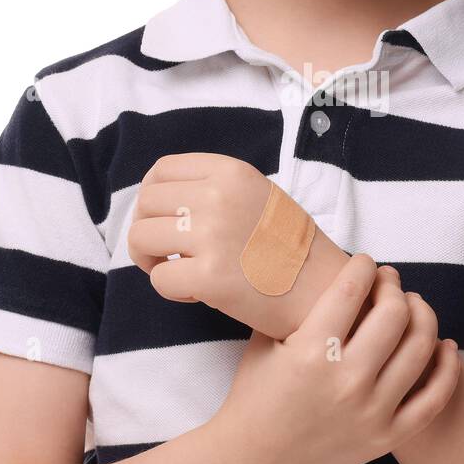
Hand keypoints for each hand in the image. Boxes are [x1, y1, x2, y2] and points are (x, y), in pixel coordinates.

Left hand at [126, 152, 349, 338]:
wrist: (323, 289)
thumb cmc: (290, 247)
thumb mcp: (258, 194)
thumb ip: (215, 188)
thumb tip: (158, 198)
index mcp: (231, 172)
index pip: (162, 170)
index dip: (152, 196)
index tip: (161, 217)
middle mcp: (218, 197)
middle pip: (146, 203)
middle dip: (147, 229)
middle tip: (167, 252)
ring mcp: (212, 236)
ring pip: (141, 239)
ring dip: (151, 260)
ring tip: (179, 271)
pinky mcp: (210, 278)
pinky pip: (159, 279)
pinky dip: (171, 290)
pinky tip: (197, 293)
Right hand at [215, 253, 461, 463]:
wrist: (254, 462)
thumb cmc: (254, 397)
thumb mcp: (264, 341)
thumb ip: (293, 306)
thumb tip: (318, 268)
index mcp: (312, 352)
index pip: (353, 289)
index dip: (364, 266)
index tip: (364, 263)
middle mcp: (347, 380)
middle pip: (394, 313)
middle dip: (394, 287)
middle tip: (388, 283)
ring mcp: (372, 411)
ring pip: (420, 348)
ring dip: (423, 316)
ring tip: (412, 306)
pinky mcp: (387, 437)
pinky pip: (434, 398)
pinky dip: (447, 367)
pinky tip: (445, 346)